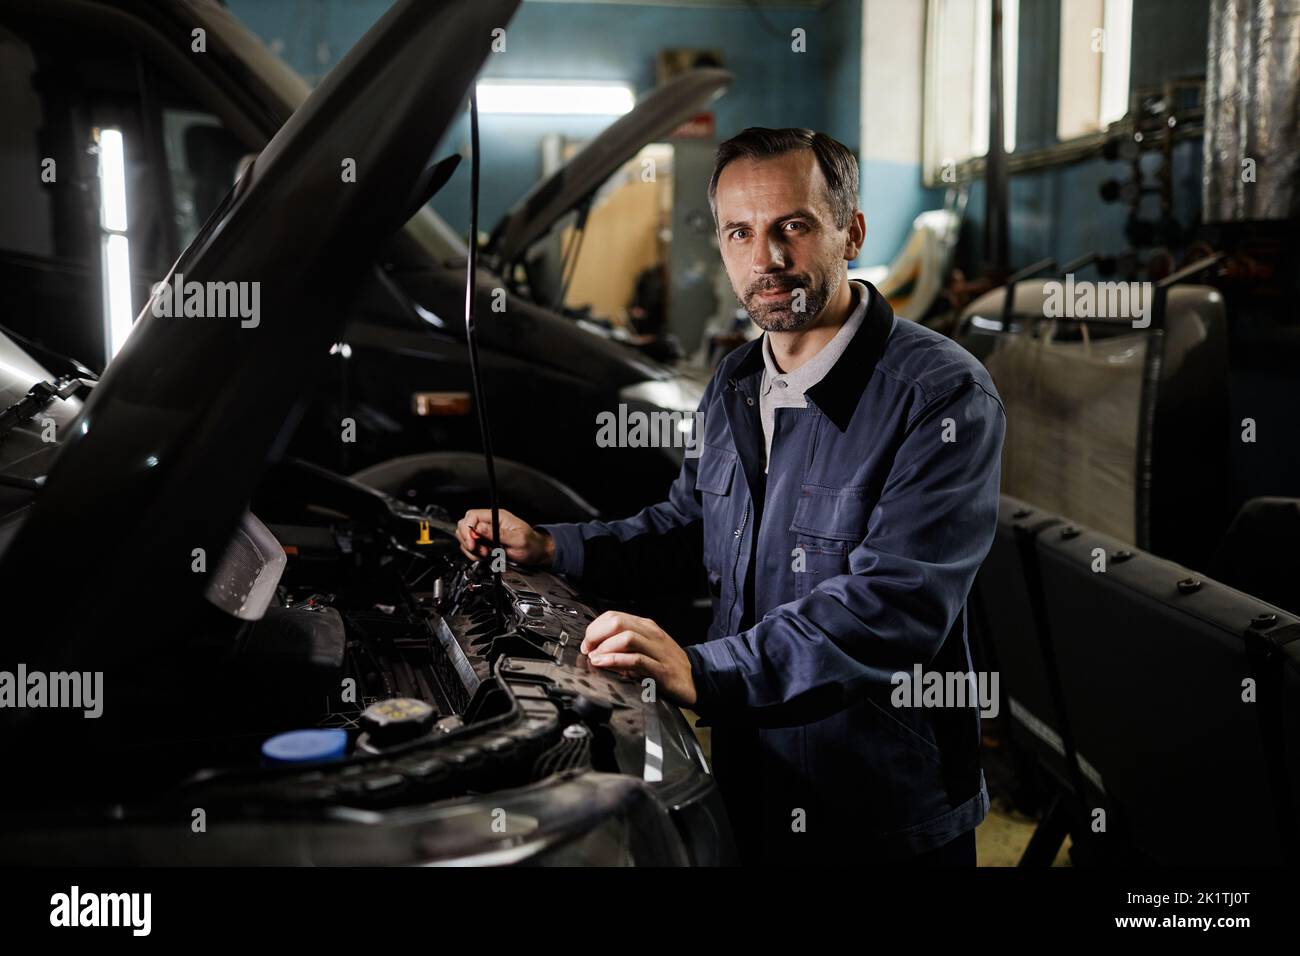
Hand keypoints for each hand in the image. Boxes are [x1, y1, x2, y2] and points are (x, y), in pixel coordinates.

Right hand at [455, 508, 554, 565]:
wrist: (537, 553)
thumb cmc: (531, 544)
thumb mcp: (518, 539)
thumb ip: (497, 534)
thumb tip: (480, 528)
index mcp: (497, 516)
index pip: (472, 516)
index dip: (468, 529)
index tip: (473, 543)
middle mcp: (489, 522)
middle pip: (465, 525)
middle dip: (468, 540)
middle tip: (481, 550)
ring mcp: (486, 532)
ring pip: (466, 536)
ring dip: (471, 548)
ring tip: (485, 554)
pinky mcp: (485, 542)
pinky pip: (471, 546)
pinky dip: (474, 553)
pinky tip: (485, 556)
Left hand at [581, 611, 696, 707]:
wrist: (695, 681)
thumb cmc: (666, 665)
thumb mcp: (644, 649)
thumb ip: (622, 646)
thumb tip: (594, 649)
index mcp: (646, 627)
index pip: (614, 616)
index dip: (595, 628)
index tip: (587, 644)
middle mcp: (652, 634)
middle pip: (617, 622)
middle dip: (596, 635)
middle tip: (588, 650)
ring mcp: (658, 651)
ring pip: (626, 637)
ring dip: (605, 648)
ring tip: (595, 658)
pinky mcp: (662, 670)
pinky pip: (636, 660)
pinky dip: (616, 660)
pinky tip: (604, 664)